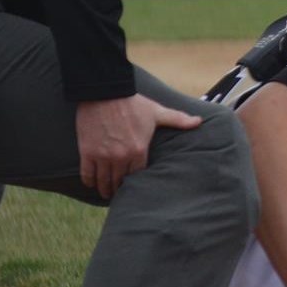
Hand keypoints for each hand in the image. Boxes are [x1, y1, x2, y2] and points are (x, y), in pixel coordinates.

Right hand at [76, 94, 201, 199]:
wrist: (105, 93)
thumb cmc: (133, 103)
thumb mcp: (157, 112)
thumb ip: (178, 120)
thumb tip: (199, 121)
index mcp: (139, 150)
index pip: (137, 174)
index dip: (136, 180)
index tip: (133, 185)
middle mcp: (120, 157)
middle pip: (119, 181)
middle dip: (119, 188)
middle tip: (118, 193)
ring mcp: (102, 156)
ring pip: (103, 181)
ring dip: (104, 188)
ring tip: (106, 192)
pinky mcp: (87, 153)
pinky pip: (87, 174)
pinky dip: (89, 181)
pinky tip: (92, 183)